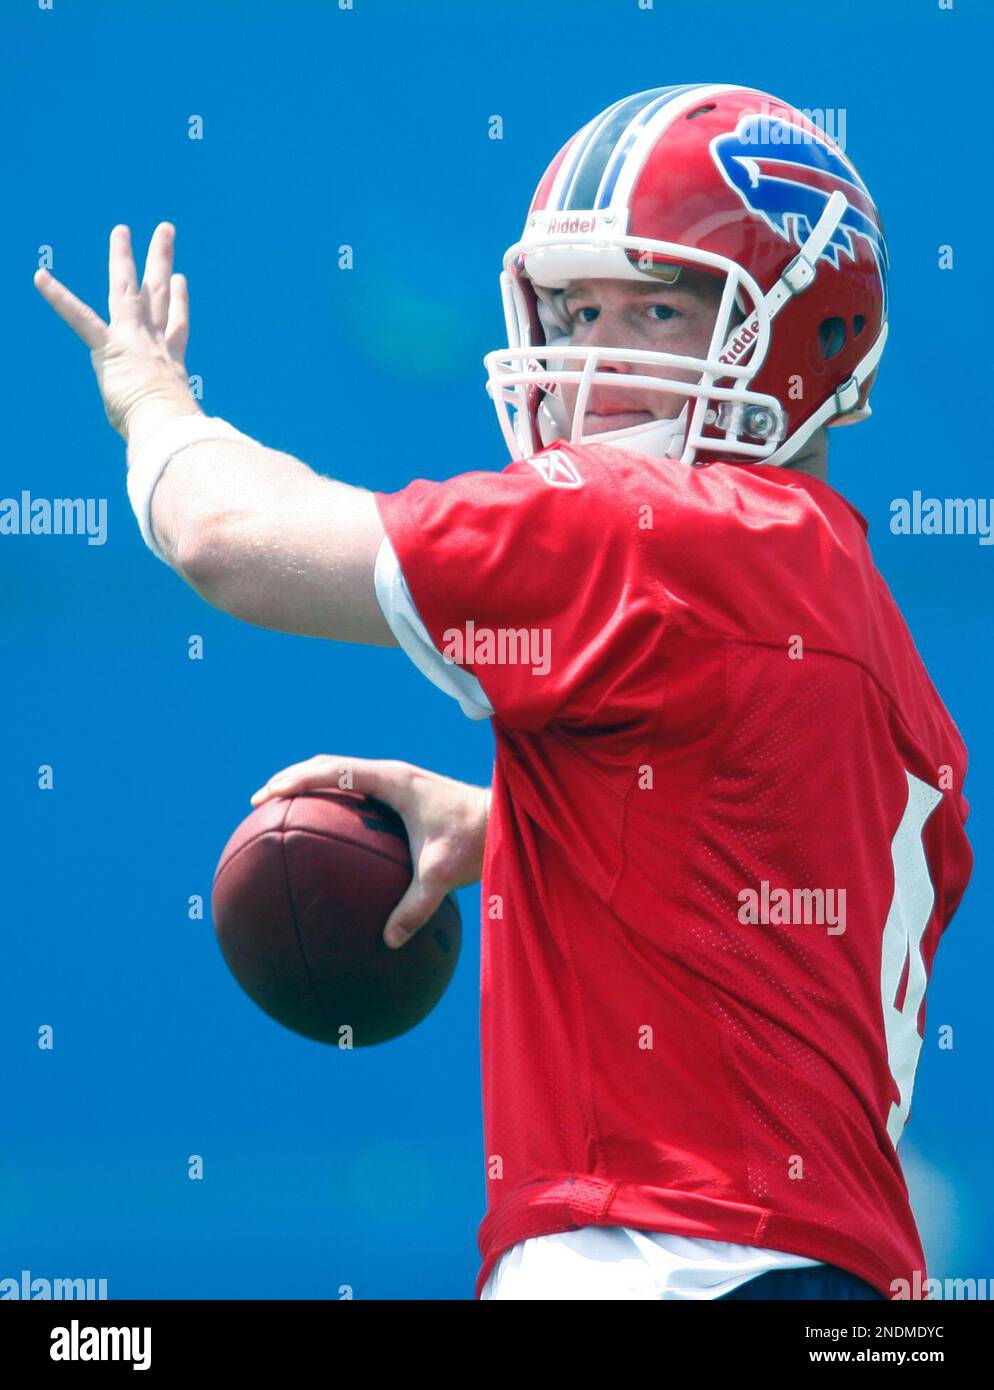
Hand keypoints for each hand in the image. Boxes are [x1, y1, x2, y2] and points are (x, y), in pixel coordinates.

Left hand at [34, 222, 201, 440]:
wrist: (170, 428)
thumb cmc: (179, 437)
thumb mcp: (183, 430)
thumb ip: (186, 432)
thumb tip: (201, 460)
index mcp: (172, 362)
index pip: (177, 326)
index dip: (179, 302)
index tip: (181, 280)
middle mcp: (155, 344)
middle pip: (160, 293)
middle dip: (161, 261)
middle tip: (164, 231)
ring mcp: (133, 340)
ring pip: (128, 290)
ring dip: (122, 258)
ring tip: (120, 230)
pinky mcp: (109, 347)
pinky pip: (80, 318)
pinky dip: (59, 298)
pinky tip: (40, 277)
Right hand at [250, 756, 490, 948]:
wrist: (509, 818)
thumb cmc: (477, 837)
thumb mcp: (443, 873)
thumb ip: (416, 906)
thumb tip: (389, 942)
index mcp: (393, 780)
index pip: (332, 770)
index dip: (295, 779)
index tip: (265, 797)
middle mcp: (392, 775)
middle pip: (329, 766)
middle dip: (293, 779)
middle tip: (261, 802)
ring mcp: (399, 783)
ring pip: (345, 776)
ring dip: (314, 787)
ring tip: (285, 812)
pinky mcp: (406, 796)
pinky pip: (362, 794)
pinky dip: (338, 804)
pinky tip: (331, 837)